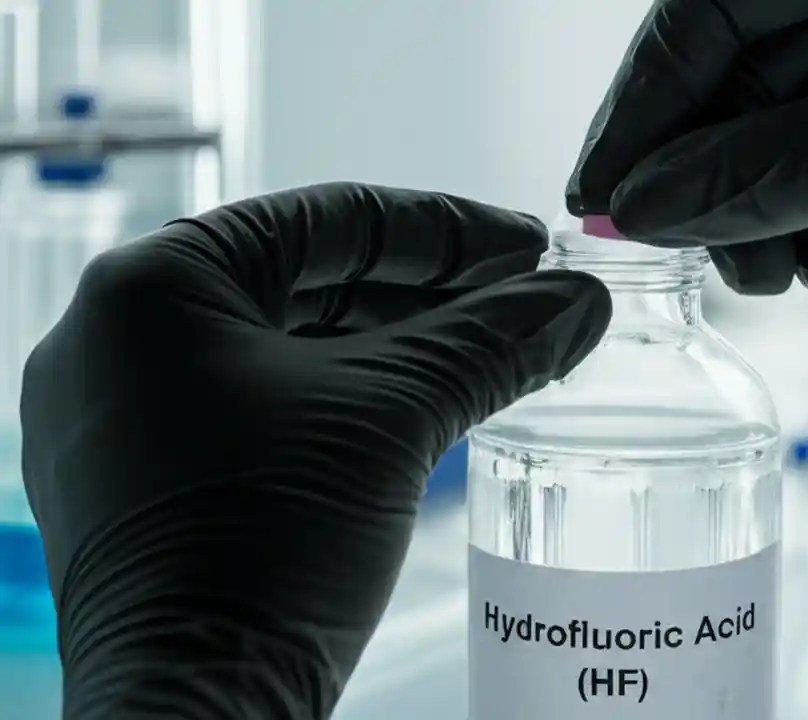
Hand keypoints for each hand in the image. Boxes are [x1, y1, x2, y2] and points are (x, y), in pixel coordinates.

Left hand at [20, 184, 610, 717]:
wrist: (199, 705)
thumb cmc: (267, 546)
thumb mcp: (396, 416)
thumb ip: (493, 342)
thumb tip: (580, 304)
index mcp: (154, 286)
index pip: (328, 220)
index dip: (446, 229)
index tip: (528, 248)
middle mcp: (120, 337)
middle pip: (309, 280)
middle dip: (429, 291)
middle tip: (523, 298)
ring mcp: (125, 413)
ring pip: (291, 346)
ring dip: (399, 345)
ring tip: (495, 350)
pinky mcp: (147, 478)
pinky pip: (267, 404)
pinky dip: (352, 396)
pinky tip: (431, 401)